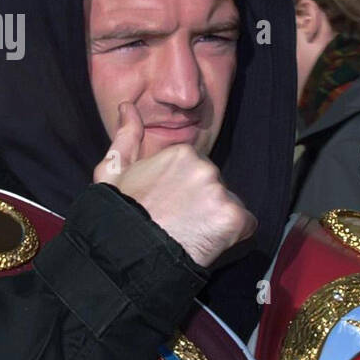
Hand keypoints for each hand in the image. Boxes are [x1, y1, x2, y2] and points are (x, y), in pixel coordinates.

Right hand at [93, 100, 255, 266]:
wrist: (127, 253)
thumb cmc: (118, 214)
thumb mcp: (113, 171)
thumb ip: (126, 136)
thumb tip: (127, 106)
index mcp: (183, 153)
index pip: (199, 172)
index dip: (185, 193)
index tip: (169, 207)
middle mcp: (206, 168)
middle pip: (216, 187)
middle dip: (203, 204)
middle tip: (179, 223)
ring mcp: (221, 192)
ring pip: (229, 206)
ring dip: (216, 220)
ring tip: (190, 234)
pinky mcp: (234, 218)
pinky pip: (246, 226)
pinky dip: (232, 236)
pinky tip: (207, 242)